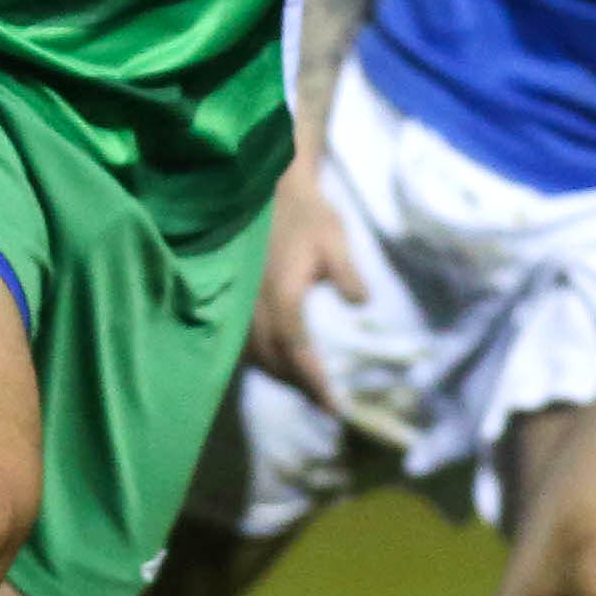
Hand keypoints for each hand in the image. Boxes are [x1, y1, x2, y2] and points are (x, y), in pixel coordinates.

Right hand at [245, 160, 365, 413]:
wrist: (270, 189)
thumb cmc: (308, 214)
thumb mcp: (335, 238)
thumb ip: (347, 272)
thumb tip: (360, 303)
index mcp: (281, 294)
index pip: (298, 351)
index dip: (314, 382)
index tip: (336, 406)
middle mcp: (255, 306)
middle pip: (274, 362)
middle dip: (299, 387)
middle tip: (326, 405)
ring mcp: (240, 305)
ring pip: (254, 357)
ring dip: (279, 377)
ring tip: (306, 389)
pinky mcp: (235, 301)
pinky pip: (243, 344)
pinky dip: (263, 361)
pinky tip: (280, 363)